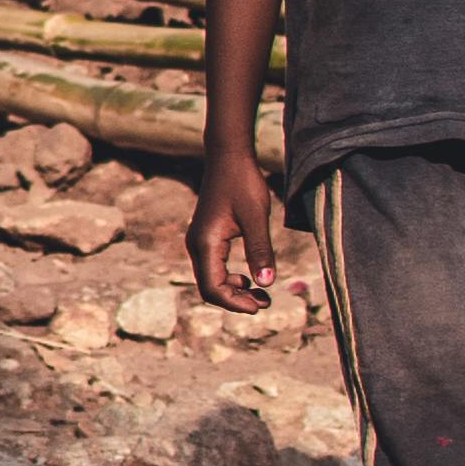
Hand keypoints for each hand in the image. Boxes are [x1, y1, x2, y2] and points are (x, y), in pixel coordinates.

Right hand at [189, 143, 280, 306]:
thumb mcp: (257, 218)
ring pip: (212, 279)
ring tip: (263, 295)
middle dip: (236, 301)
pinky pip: (215, 268)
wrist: (228, 158)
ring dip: (235, 291)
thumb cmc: (243, 184)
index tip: (261, 306)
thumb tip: (267, 284)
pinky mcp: (207, 238)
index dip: (235, 303)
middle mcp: (197, 245)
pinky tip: (250, 277)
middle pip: (210, 287)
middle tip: (266, 303)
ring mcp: (200, 242)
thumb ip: (260, 251)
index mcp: (205, 243)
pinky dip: (231, 279)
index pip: (213, 287)